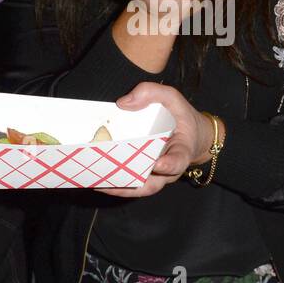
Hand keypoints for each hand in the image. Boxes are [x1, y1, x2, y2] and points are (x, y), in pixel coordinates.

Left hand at [95, 82, 210, 198]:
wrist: (189, 135)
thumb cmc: (181, 117)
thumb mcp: (173, 99)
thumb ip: (152, 93)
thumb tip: (123, 103)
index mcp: (181, 151)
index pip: (177, 162)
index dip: (169, 166)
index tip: (158, 165)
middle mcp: (167, 170)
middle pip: (151, 183)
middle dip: (131, 183)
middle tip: (111, 176)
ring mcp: (154, 177)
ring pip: (137, 188)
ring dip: (116, 187)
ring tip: (96, 182)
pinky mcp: (142, 176)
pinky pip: (129, 184)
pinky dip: (112, 183)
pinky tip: (94, 179)